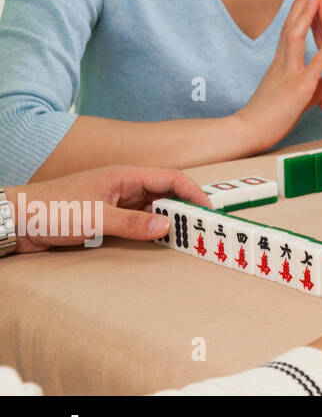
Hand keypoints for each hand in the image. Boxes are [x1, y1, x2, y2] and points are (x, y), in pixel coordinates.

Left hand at [9, 166, 209, 252]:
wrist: (15, 220)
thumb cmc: (51, 209)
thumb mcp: (95, 217)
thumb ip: (132, 222)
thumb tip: (166, 227)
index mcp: (124, 175)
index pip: (170, 178)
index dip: (192, 192)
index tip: (207, 210)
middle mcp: (123, 186)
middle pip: (164, 193)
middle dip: (185, 208)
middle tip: (201, 228)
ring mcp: (114, 202)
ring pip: (152, 208)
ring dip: (168, 220)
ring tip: (185, 237)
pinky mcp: (105, 217)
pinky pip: (137, 221)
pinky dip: (150, 229)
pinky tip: (157, 241)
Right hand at [233, 0, 321, 149]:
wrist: (247, 134)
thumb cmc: (268, 118)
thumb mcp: (296, 99)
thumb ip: (313, 89)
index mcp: (281, 63)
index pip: (290, 29)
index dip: (298, 9)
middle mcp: (283, 62)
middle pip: (293, 23)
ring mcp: (290, 72)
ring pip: (298, 33)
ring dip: (309, 10)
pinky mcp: (299, 87)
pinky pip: (316, 61)